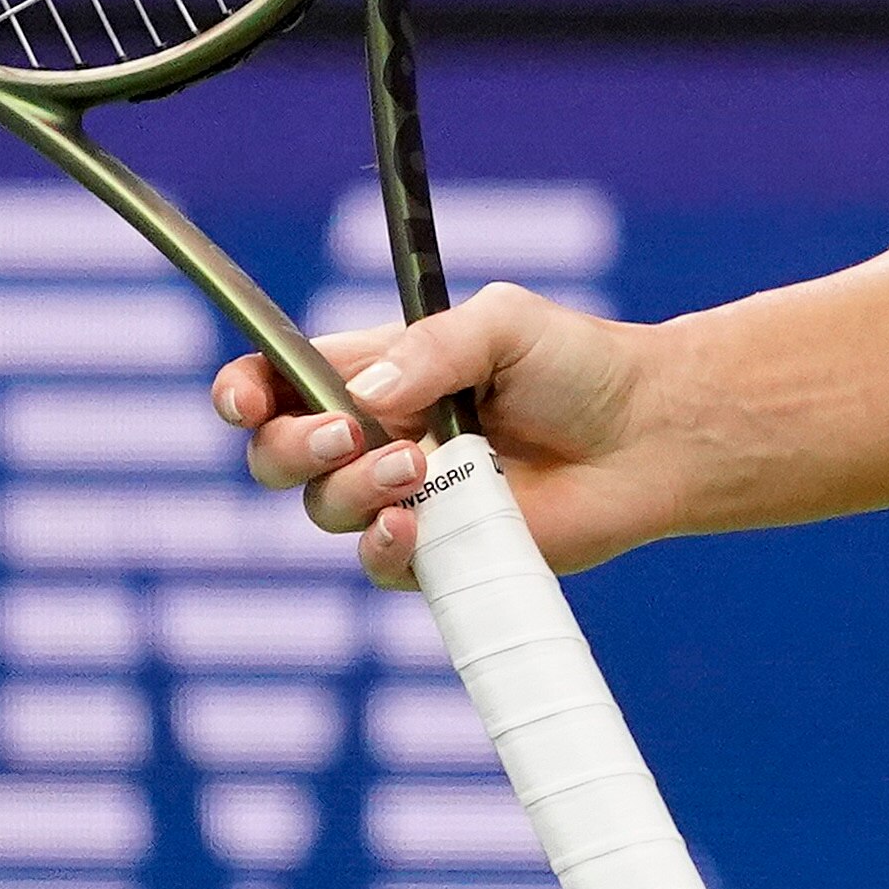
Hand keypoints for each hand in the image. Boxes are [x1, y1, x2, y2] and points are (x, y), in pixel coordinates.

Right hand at [213, 284, 677, 587]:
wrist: (647, 435)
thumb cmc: (578, 365)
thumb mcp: (502, 324)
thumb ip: (429, 349)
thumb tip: (362, 400)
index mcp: (377, 373)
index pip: (280, 381)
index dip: (244, 392)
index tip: (241, 399)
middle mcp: (378, 437)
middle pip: (278, 455)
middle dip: (292, 446)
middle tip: (349, 431)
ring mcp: (405, 500)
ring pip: (323, 510)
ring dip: (354, 488)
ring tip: (420, 466)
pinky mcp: (439, 554)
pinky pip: (377, 564)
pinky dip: (385, 545)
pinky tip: (416, 524)